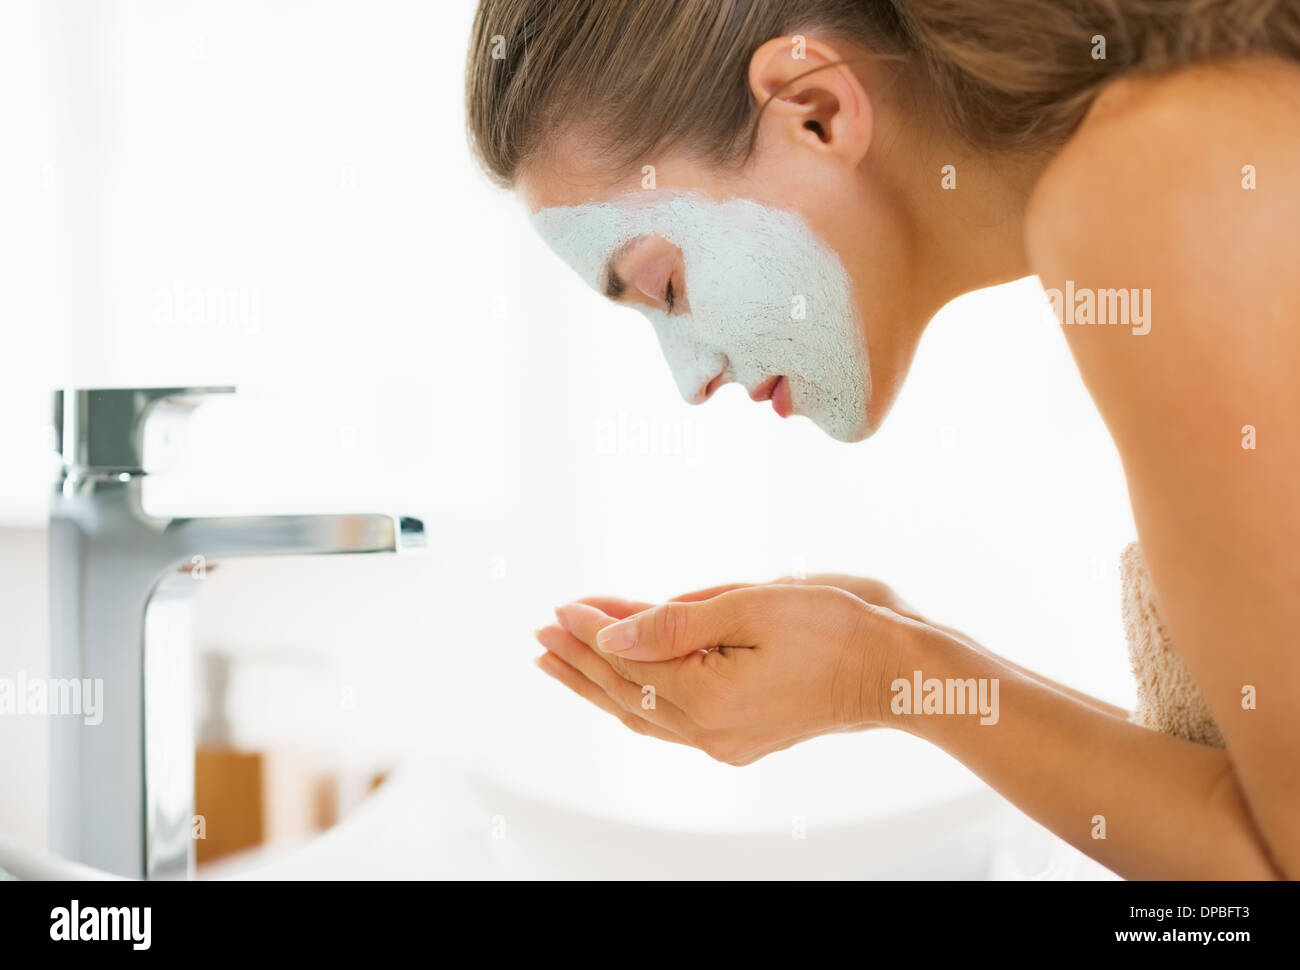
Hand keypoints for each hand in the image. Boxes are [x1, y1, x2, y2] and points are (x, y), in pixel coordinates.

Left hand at [534, 582, 909, 765]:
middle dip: (579, 661)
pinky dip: (636, 701)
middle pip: (624, 693)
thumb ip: (672, 621)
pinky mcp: (741, 739)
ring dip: (597, 686)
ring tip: (559, 663)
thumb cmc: (835, 627)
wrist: (895, 672)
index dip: (591, 629)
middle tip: (540, 634)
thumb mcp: (750, 605)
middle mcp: (709, 730)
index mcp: (707, 696)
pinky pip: (669, 723)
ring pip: (642, 713)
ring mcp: (725, 740)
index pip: (628, 658)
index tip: (559, 605)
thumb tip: (609, 635)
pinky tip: (620, 692)